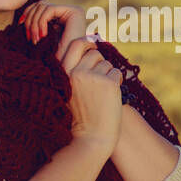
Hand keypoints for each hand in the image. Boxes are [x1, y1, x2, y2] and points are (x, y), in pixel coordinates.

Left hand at [21, 2, 86, 59]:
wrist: (72, 65)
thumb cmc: (58, 57)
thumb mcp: (44, 38)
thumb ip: (38, 26)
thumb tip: (22, 17)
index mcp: (61, 16)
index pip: (40, 6)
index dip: (28, 14)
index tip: (20, 25)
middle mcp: (68, 11)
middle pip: (40, 4)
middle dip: (30, 20)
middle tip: (29, 37)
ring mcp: (72, 10)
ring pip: (43, 6)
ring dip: (34, 23)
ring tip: (36, 40)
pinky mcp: (74, 11)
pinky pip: (49, 9)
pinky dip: (42, 22)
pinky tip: (43, 36)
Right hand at [61, 34, 123, 151]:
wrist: (90, 138)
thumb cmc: (81, 116)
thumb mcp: (70, 90)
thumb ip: (75, 70)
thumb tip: (92, 45)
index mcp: (63, 73)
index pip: (75, 45)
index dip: (87, 42)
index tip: (93, 45)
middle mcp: (76, 72)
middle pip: (94, 53)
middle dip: (100, 63)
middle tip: (100, 81)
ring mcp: (92, 77)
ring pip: (107, 64)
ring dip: (109, 75)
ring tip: (102, 95)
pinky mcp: (109, 83)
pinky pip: (117, 73)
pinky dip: (117, 83)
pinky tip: (111, 97)